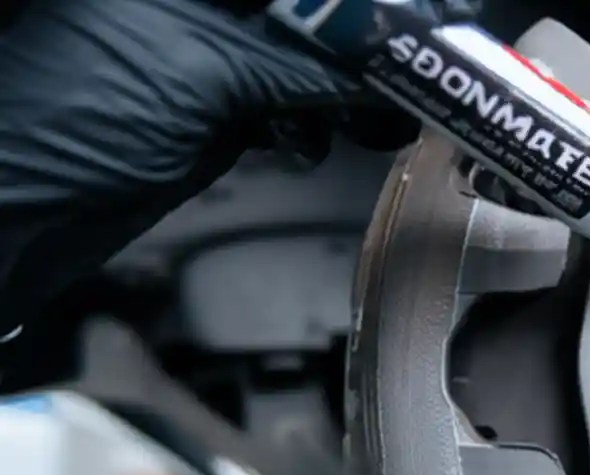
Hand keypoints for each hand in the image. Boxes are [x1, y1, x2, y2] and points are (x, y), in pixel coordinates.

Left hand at [0, 0, 470, 329]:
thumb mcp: (212, 76)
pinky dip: (318, 117)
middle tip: (417, 72)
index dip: (370, 1)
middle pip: (316, 12)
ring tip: (378, 114)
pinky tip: (320, 135)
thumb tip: (397, 69)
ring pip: (312, 54)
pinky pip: (293, 96)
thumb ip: (309, 64)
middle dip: (370, 40)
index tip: (425, 21)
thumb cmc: (75, 125)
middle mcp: (203, 3)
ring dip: (352, 86)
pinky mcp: (219, 101)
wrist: (25, 212)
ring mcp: (208, 51)